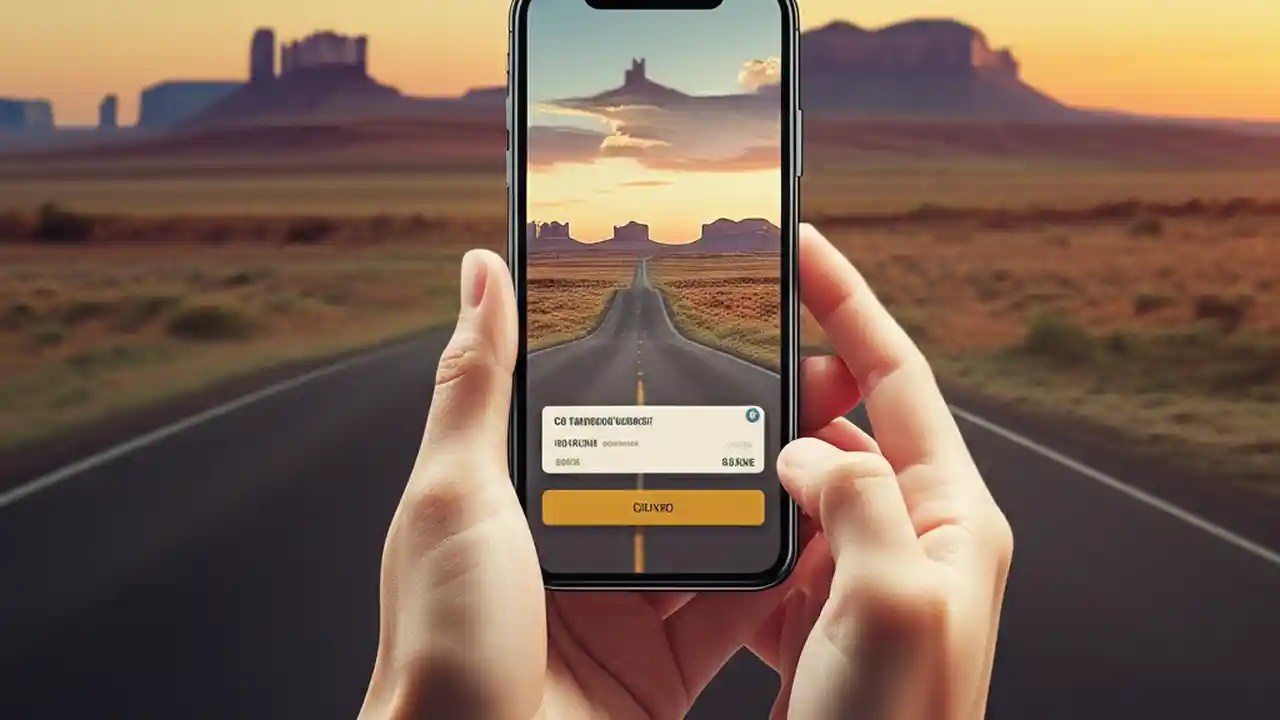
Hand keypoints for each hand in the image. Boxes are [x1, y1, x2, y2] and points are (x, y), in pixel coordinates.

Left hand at [360, 250, 785, 719]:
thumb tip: (481, 273)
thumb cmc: (441, 645)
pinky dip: (777, 581)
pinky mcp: (662, 666)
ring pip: (713, 534)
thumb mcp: (455, 492)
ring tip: (828, 443)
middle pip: (674, 468)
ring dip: (771, 493)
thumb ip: (479, 381)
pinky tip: (816, 538)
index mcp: (518, 498)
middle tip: (809, 378)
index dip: (670, 363)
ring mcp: (621, 609)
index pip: (604, 407)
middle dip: (744, 423)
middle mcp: (571, 549)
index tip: (727, 318)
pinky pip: (732, 613)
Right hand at [751, 225, 1013, 718]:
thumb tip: (806, 449)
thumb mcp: (892, 599)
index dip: (850, 304)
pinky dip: (739, 531)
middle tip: (734, 348)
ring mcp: (865, 573)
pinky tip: (712, 537)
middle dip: (789, 387)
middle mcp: (913, 535)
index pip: (900, 377)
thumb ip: (854, 498)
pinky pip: (774, 544)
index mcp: (951, 517)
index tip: (805, 249)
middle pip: (848, 422)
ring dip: (755, 463)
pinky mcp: (820, 611)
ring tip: (708, 440)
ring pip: (802, 483)